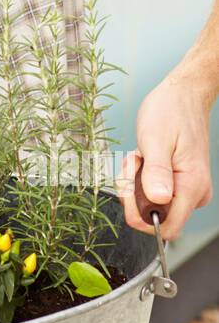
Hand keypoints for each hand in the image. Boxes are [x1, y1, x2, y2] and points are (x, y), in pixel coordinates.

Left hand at [116, 74, 213, 240]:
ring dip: (138, 182)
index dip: (140, 218)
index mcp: (191, 185)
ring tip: (141, 155)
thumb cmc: (170, 111)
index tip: (128, 193)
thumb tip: (157, 200)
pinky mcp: (180, 182)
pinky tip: (145, 157)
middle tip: (135, 162)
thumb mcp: (155, 139)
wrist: (184, 95)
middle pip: (155, 216)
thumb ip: (156, 171)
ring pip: (152, 203)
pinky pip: (155, 192)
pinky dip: (143, 177)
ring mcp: (188, 188)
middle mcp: (194, 192)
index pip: (167, 227)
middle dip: (135, 193)